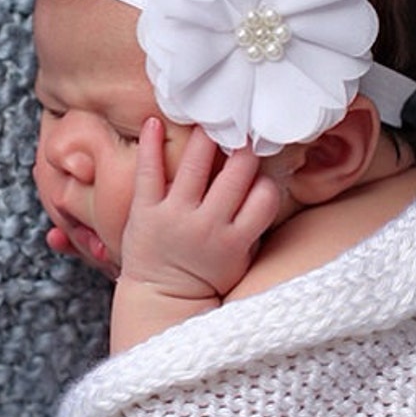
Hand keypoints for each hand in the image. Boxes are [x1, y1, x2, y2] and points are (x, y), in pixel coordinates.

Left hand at [111, 118, 279, 351]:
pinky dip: (150, 145)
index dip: (266, 179)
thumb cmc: (207, 277)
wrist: (162, 299)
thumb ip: (254, 224)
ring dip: (207, 136)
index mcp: (235, 241)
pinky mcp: (145, 211)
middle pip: (238, 172)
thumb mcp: (242, 259)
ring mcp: (175, 216)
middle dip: (244, 149)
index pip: (266, 196)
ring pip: (196, 164)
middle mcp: (207, 226)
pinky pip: (148, 172)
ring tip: (210, 117)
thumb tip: (270, 180)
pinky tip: (153, 121)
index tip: (260, 171)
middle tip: (242, 131)